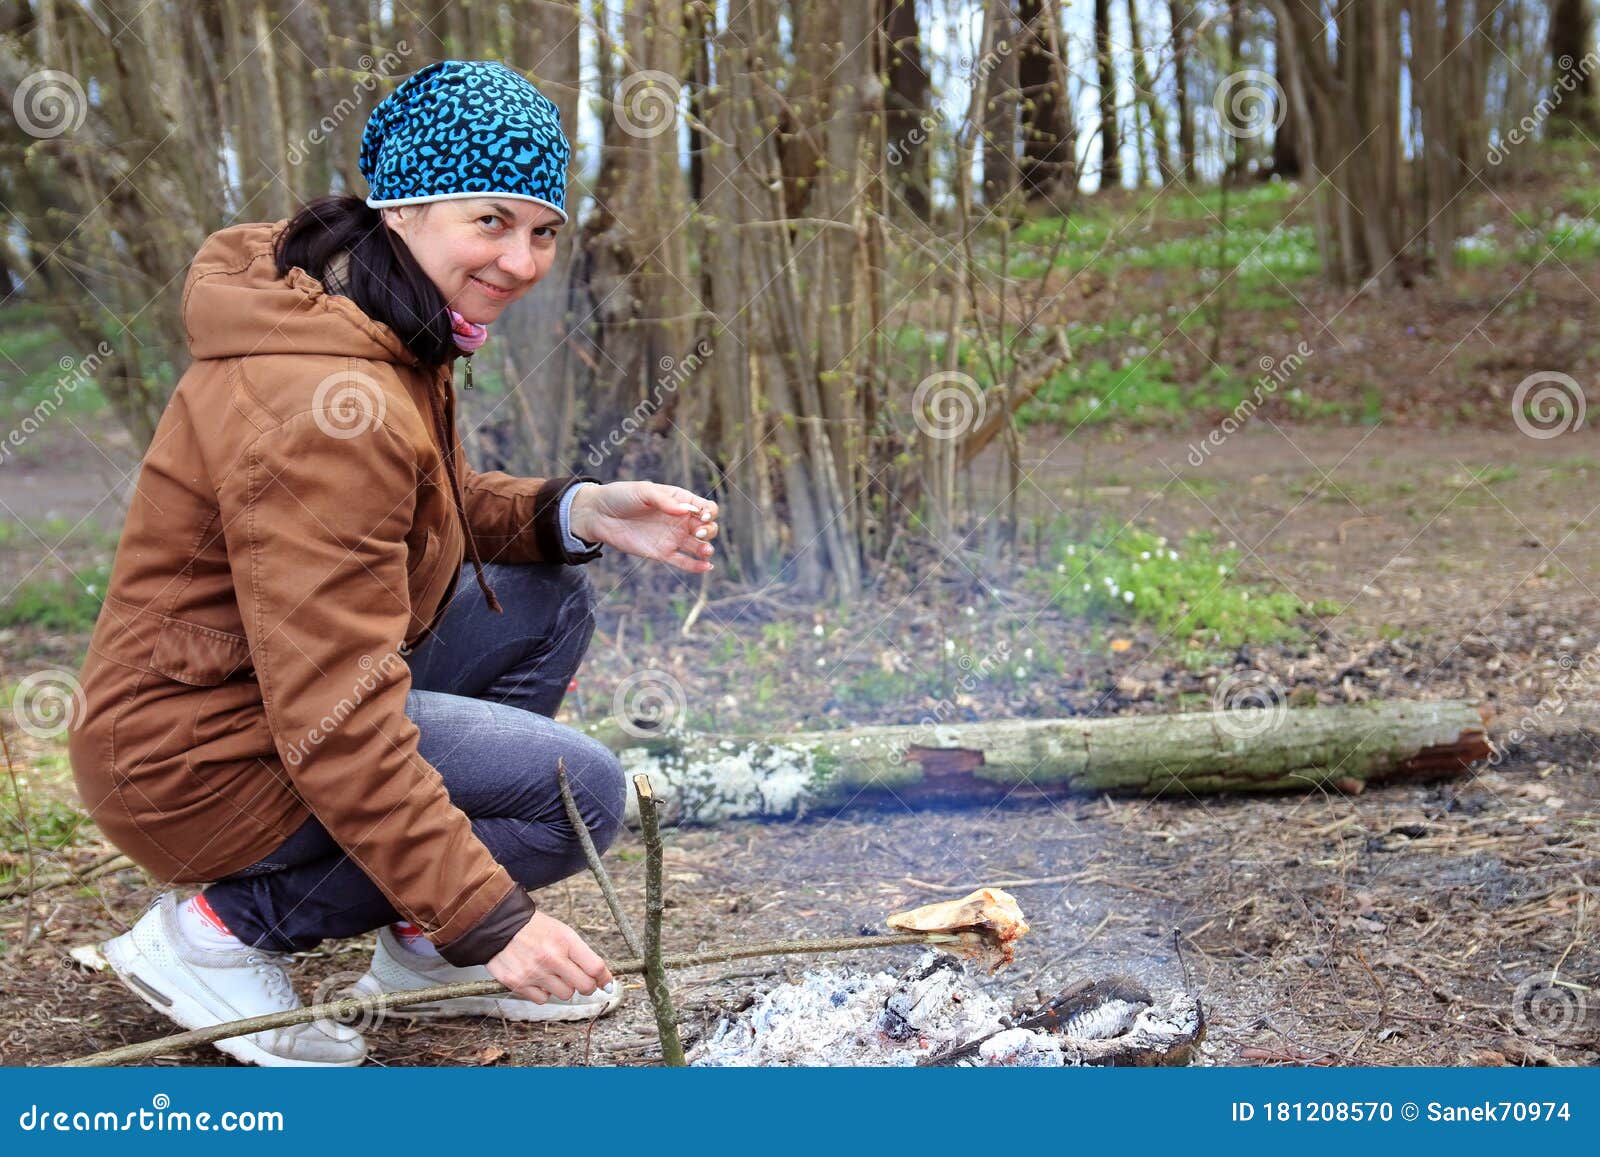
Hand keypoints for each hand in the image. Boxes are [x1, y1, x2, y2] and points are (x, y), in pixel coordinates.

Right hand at [485, 911, 612, 1002]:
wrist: (500, 925)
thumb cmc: (535, 928)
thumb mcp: (562, 932)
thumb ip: (581, 954)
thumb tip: (601, 977)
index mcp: (565, 940)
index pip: (595, 967)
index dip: (605, 978)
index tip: (606, 983)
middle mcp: (551, 958)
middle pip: (584, 986)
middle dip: (587, 986)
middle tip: (581, 980)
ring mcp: (534, 972)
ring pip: (565, 995)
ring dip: (563, 987)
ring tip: (552, 973)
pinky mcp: (518, 983)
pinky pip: (543, 999)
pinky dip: (543, 992)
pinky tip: (537, 978)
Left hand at [569, 481, 718, 572]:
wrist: (599, 515)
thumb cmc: (621, 496)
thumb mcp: (643, 491)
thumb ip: (664, 500)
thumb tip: (686, 510)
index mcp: (680, 500)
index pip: (706, 508)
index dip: (710, 512)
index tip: (702, 515)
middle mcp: (680, 520)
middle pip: (708, 527)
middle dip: (709, 530)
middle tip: (698, 531)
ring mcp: (672, 538)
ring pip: (699, 546)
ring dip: (706, 549)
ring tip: (705, 551)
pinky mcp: (662, 553)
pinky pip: (683, 562)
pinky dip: (696, 566)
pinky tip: (706, 567)